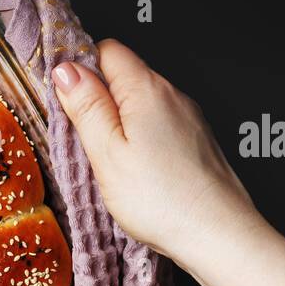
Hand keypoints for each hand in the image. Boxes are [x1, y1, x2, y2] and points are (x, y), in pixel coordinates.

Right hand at [50, 40, 261, 267]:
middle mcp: (173, 95)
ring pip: (141, 103)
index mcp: (147, 89)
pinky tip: (137, 172)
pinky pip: (159, 125)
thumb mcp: (107, 152)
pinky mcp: (196, 141)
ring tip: (111, 163)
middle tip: (85, 143)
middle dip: (98, 100)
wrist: (218, 234)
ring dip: (119, 124)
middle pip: (124, 76)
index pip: (107, 51)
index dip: (80, 70)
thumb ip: (86, 106)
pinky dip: (140, 139)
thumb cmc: (162, 200)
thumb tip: (66, 69)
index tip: (66, 102)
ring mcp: (188, 118)